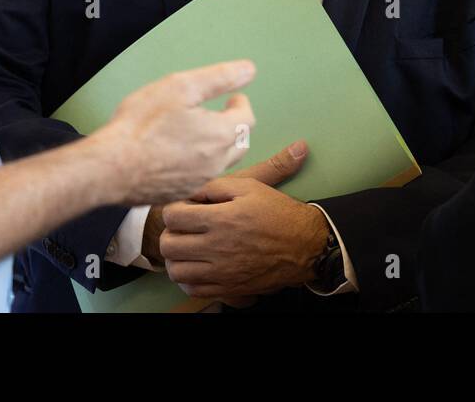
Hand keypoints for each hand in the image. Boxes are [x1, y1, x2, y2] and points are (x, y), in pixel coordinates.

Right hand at [93, 60, 254, 205]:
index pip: (247, 118)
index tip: (234, 97)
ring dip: (219, 146)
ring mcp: (198, 181)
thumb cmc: (142, 125)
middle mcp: (216, 163)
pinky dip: (199, 163)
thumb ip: (219, 78)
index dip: (241, 104)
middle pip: (240, 144)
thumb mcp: (181, 87)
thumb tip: (249, 69)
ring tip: (202, 132)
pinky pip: (199, 177)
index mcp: (220, 135)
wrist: (110, 169)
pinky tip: (181, 154)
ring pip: (221, 163)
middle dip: (236, 126)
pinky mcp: (179, 193)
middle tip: (224, 114)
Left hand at [161, 141, 328, 299]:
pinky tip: (196, 266)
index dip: (174, 207)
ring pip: (176, 270)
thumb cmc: (278, 212)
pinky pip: (193, 288)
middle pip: (169, 244)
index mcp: (220, 219)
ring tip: (187, 246)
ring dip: (176, 257)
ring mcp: (222, 271)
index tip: (184, 207)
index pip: (172, 216)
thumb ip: (217, 184)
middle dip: (170, 232)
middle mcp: (217, 247)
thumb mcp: (251, 186)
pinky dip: (187, 278)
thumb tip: (192, 189)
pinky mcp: (228, 287)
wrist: (306, 245)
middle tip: (182, 227)